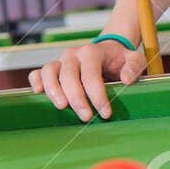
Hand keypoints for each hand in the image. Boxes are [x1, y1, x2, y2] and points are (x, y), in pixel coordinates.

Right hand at [28, 40, 147, 120]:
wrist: (106, 51)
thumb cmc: (119, 60)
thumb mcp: (133, 59)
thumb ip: (134, 66)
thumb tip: (126, 80)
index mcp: (92, 52)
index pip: (91, 75)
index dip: (97, 95)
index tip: (106, 113)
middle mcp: (73, 54)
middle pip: (69, 75)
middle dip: (77, 98)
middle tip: (86, 117)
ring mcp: (60, 61)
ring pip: (49, 72)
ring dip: (53, 91)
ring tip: (62, 108)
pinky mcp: (51, 68)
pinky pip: (37, 73)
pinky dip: (35, 82)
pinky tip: (38, 93)